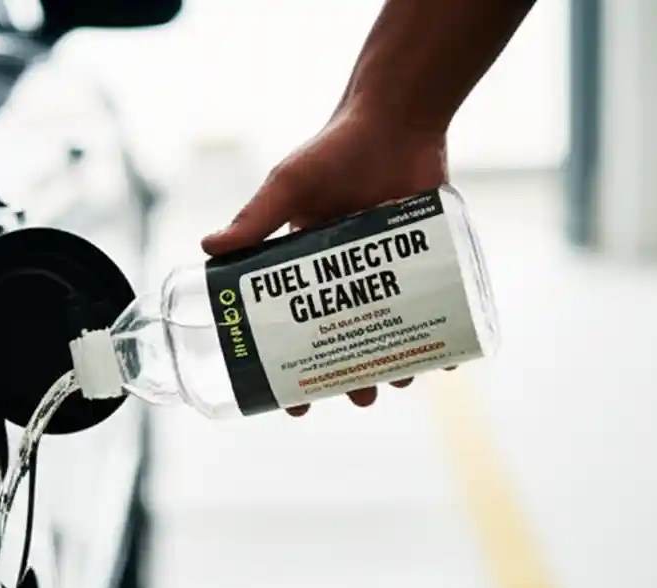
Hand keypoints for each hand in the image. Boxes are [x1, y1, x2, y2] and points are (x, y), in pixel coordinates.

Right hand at [200, 108, 449, 415]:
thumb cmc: (335, 148)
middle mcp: (349, 275)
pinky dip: (445, 335)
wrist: (397, 117)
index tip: (296, 402)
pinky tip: (447, 360)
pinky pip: (437, 305)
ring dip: (397, 364)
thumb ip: (253, 219)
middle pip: (349, 340)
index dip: (294, 365)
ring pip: (392, 332)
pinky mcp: (430, 257)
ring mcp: (392, 269)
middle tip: (356, 398)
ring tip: (398, 381)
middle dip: (351, 376)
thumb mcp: (288, 185)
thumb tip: (208, 248)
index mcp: (308, 265)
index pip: (297, 326)